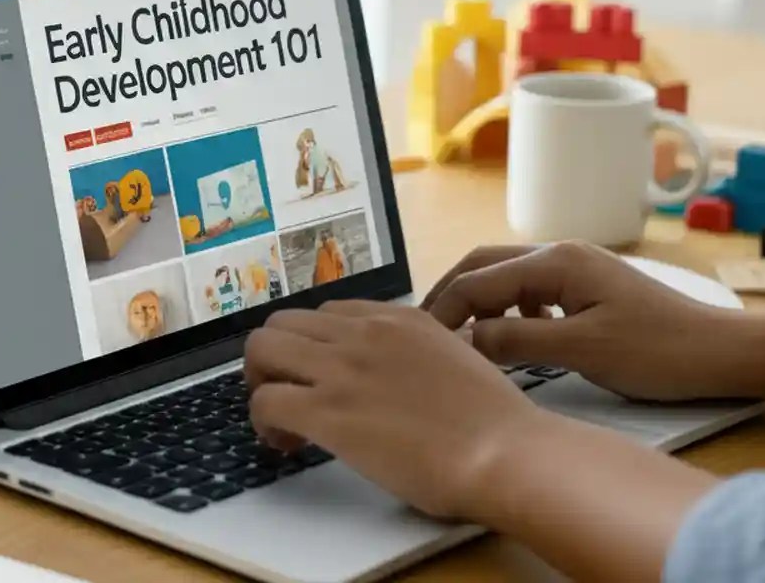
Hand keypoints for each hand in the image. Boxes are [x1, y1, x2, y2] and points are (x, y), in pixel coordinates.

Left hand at [244, 301, 541, 518]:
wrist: (504, 451)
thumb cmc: (494, 421)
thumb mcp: (456, 359)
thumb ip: (418, 355)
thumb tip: (398, 375)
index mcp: (398, 319)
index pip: (327, 314)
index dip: (315, 349)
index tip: (323, 380)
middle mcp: (364, 332)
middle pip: (283, 324)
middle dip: (275, 360)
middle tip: (290, 397)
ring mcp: (341, 369)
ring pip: (261, 350)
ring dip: (261, 384)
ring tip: (282, 422)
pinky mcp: (327, 411)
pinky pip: (264, 402)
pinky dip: (263, 424)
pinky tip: (288, 445)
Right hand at [422, 241, 745, 400]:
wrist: (722, 352)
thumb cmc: (659, 352)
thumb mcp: (581, 350)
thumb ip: (516, 341)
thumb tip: (465, 341)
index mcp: (555, 262)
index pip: (477, 281)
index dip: (443, 312)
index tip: (420, 344)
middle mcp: (560, 254)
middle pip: (483, 266)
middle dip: (451, 297)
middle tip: (426, 335)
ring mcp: (575, 269)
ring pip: (506, 279)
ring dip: (478, 304)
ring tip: (459, 340)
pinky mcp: (587, 288)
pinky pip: (530, 292)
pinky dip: (508, 312)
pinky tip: (512, 340)